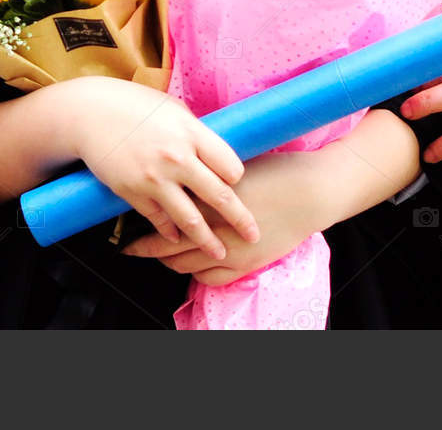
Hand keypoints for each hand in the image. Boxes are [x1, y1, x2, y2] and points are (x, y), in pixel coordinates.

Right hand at [64, 79, 258, 259]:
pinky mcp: (133, 192)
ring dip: (208, 240)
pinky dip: (171, 232)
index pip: (231, 166)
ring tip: (220, 252)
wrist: (89, 113)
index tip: (235, 184)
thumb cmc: (135, 106)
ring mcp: (154, 178)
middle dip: (240, 219)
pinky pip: (159, 220)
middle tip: (253, 233)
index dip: (236, 177)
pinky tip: (178, 238)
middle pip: (219, 196)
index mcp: (192, 133)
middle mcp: (177, 157)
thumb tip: (217, 153)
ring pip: (191, 219)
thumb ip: (196, 133)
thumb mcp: (173, 110)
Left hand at [121, 151, 326, 285]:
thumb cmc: (274, 170)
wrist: (310, 192)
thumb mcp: (231, 164)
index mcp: (207, 197)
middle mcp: (214, 227)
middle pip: (167, 243)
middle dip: (146, 246)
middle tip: (131, 247)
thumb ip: (203, 174)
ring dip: (168, 260)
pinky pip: (207, 278)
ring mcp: (228, 250)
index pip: (164, 211)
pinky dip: (194, 273)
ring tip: (160, 255)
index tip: (132, 215)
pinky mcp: (244, 265)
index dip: (144, 216)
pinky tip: (192, 265)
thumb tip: (179, 174)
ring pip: (183, 265)